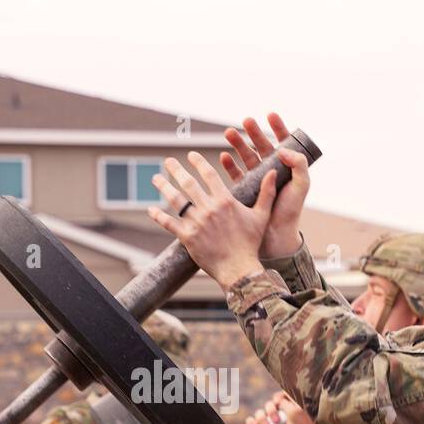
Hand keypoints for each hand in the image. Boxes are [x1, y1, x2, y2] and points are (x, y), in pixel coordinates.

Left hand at [148, 151, 274, 289]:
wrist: (238, 269)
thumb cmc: (251, 243)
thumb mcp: (261, 216)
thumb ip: (266, 192)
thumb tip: (274, 171)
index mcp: (225, 201)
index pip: (208, 174)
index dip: (198, 162)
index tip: (191, 155)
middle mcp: (209, 209)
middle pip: (188, 183)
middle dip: (176, 170)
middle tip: (168, 161)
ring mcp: (196, 223)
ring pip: (176, 200)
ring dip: (164, 187)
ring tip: (155, 178)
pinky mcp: (187, 237)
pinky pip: (169, 223)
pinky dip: (158, 216)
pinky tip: (150, 209)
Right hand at [219, 113, 307, 258]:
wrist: (276, 237)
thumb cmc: (290, 212)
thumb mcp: (300, 186)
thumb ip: (298, 165)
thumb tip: (282, 150)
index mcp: (286, 168)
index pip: (282, 143)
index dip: (277, 128)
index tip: (270, 115)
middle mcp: (270, 172)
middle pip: (261, 147)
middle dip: (253, 133)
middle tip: (246, 121)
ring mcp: (256, 181)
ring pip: (246, 157)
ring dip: (237, 144)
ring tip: (229, 133)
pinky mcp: (243, 191)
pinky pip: (234, 174)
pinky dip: (228, 164)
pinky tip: (224, 156)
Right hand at [247, 399, 297, 423]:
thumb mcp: (297, 417)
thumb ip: (288, 405)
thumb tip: (279, 399)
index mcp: (288, 412)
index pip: (280, 398)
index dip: (278, 397)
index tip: (278, 401)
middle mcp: (277, 417)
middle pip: (269, 405)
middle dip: (270, 409)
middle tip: (276, 420)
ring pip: (259, 412)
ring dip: (261, 416)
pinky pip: (251, 423)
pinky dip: (251, 421)